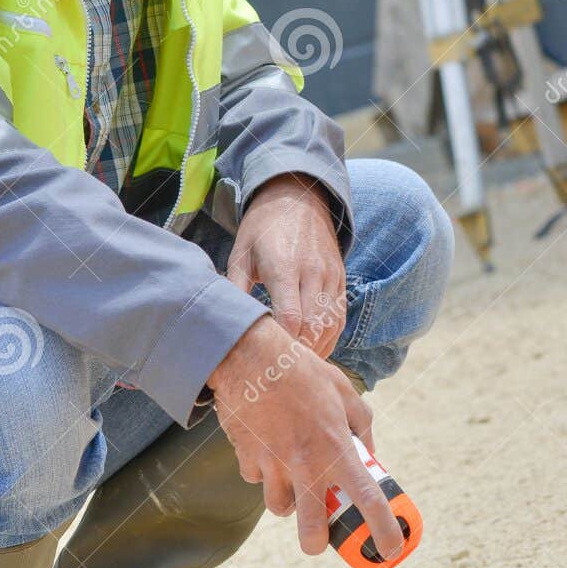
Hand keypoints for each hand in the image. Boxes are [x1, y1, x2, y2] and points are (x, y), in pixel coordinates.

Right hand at [207, 316, 401, 559]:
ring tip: (293, 484)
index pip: (367, 502)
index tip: (389, 550)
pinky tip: (267, 451)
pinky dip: (262, 472)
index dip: (383, 531)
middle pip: (312, 530)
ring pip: (280, 508)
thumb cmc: (300, 370)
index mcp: (336, 449)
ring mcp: (273, 466)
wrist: (249, 356)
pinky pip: (256, 479)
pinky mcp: (246, 458)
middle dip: (317, 543)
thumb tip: (367, 450)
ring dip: (289, 503)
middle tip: (319, 538)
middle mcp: (306, 465)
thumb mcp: (343, 390)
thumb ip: (361, 424)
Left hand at [226, 172, 345, 357]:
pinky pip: (340, 317)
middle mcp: (312, 273)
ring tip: (294, 364)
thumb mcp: (240, 253)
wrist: (298, 196)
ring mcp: (331, 276)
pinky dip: (329, 338)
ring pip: (331, 326)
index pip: (290, 317)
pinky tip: (312, 348)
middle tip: (278, 371)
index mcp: (284, 266)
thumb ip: (235, 289)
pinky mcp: (341, 279)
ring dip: (315, 349)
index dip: (282, 343)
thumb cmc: (262, 228)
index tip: (266, 358)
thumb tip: (225, 323)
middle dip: (297, 353)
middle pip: (313, 327)